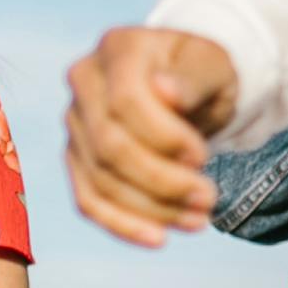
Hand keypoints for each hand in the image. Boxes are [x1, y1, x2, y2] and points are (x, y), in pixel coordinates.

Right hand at [65, 24, 237, 242]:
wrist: (188, 87)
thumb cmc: (202, 73)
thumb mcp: (212, 67)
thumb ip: (192, 78)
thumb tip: (164, 91)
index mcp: (117, 48)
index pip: (125, 103)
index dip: (163, 138)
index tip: (203, 157)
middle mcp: (85, 83)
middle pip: (109, 146)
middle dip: (162, 181)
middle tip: (209, 198)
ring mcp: (75, 122)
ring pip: (100, 179)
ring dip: (151, 209)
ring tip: (199, 220)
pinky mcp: (77, 158)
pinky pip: (88, 200)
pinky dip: (122, 225)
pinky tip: (158, 239)